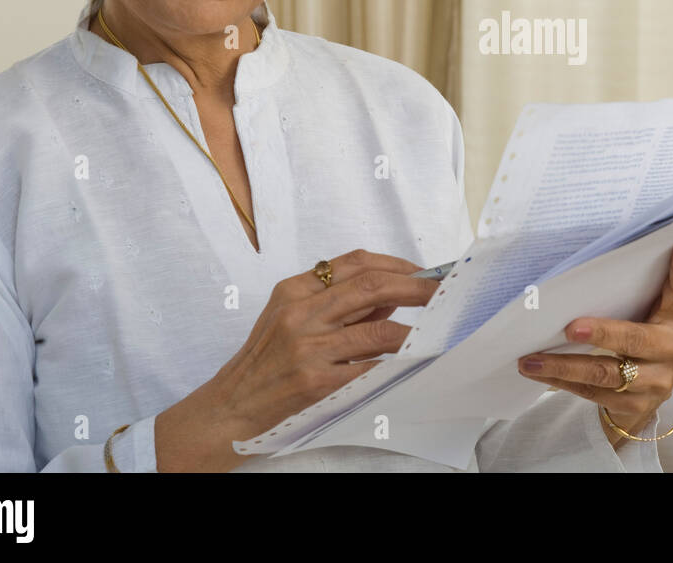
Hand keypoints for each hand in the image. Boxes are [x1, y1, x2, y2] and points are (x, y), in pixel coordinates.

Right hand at [155, 248, 438, 470]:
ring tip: (438, 326)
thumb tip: (394, 292)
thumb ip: (339, 304)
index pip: (355, 263)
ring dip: (416, 326)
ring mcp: (307, 347)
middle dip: (417, 285)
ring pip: (377, 327)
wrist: (229, 410)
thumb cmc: (264, 365)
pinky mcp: (315, 381)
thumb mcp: (291, 321)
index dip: (397, 263)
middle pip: (371, 285)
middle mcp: (299, 313)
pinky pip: (369, 367)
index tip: (424, 270)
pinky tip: (413, 359)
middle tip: (444, 291)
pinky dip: (396, 361)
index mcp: (293, 290)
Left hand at [517, 238, 672, 448]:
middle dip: (603, 334)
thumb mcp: (653, 307)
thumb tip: (662, 242)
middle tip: (571, 327)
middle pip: (636, 341)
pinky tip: (540, 373)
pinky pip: (593, 393)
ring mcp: (656, 382)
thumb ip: (651, 282)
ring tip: (531, 359)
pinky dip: (563, 382)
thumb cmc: (645, 332)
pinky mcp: (636, 406)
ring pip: (606, 374)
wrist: (649, 389)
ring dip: (565, 366)